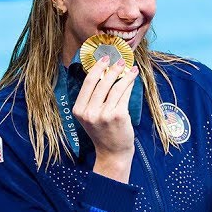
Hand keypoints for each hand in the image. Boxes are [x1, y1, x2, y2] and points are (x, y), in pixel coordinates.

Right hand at [74, 56, 137, 181]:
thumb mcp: (90, 116)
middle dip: (112, 68)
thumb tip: (104, 72)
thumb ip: (92, 99)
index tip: (105, 58)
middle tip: (120, 61)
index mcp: (78, 110)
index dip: (97, 68)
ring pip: (115, 87)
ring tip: (131, 69)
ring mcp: (103, 114)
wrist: (112, 152)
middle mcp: (89, 112)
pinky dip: (129, 84)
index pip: (87, 83)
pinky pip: (124, 95)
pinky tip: (133, 79)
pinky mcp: (118, 115)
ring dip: (125, 75)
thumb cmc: (103, 132)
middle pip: (101, 83)